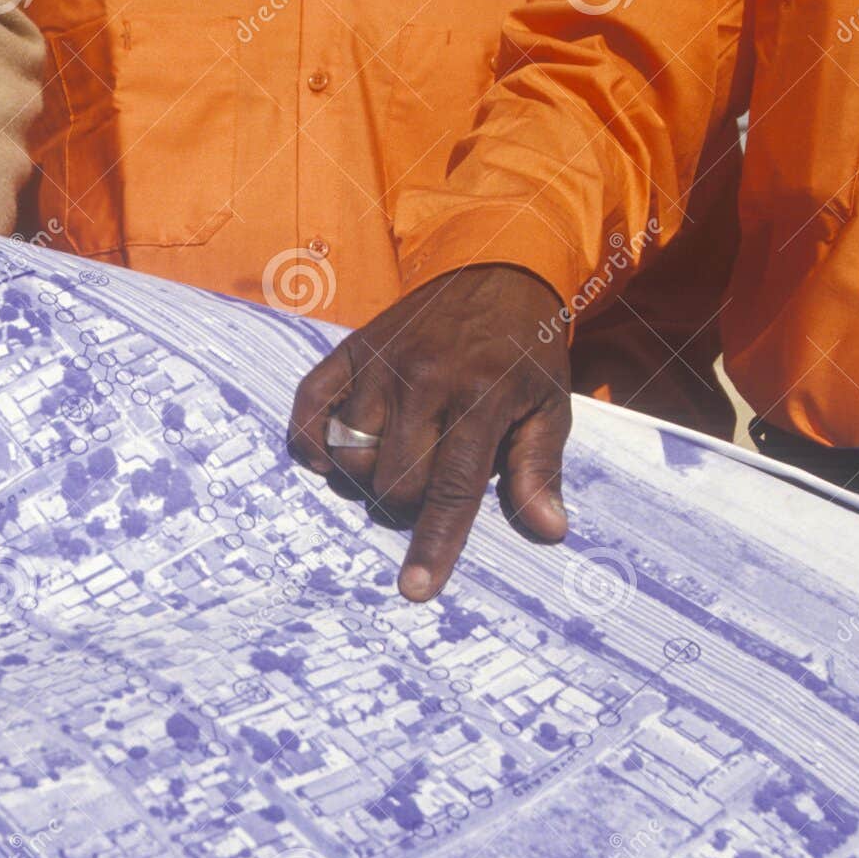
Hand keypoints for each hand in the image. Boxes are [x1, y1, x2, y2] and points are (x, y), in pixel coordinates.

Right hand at [289, 264, 571, 601]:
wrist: (493, 267)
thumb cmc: (525, 349)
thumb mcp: (550, 405)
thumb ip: (540, 468)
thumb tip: (548, 531)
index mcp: (479, 397)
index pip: (451, 488)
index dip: (433, 544)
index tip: (413, 590)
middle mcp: (422, 379)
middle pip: (394, 481)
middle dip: (410, 501)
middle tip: (432, 477)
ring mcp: (379, 362)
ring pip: (350, 453)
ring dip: (367, 474)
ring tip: (394, 458)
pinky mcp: (349, 349)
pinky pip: (308, 407)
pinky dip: (311, 441)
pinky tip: (330, 456)